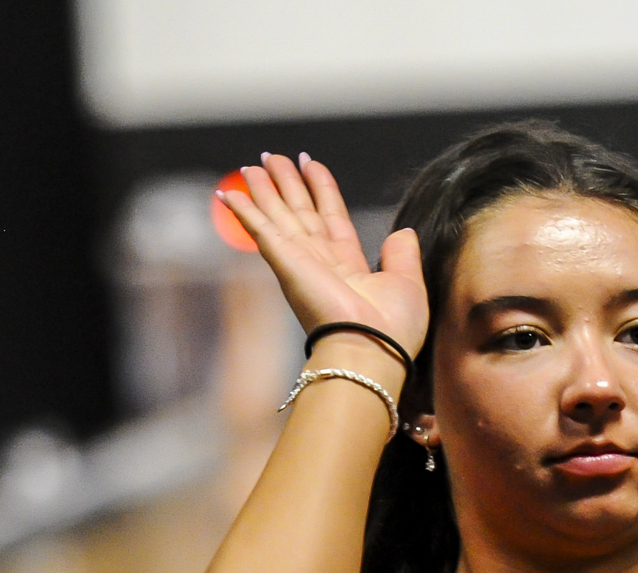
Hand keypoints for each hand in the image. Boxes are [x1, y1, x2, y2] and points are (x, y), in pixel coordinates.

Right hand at [217, 153, 428, 364]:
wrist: (370, 348)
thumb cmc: (393, 326)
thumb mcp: (407, 283)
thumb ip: (403, 255)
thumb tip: (405, 232)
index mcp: (350, 266)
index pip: (332, 218)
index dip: (321, 189)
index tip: (311, 164)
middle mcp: (322, 261)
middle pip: (301, 211)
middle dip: (287, 183)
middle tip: (273, 157)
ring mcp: (300, 260)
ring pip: (279, 214)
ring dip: (265, 188)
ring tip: (255, 164)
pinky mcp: (284, 260)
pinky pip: (260, 228)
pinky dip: (243, 210)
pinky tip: (228, 193)